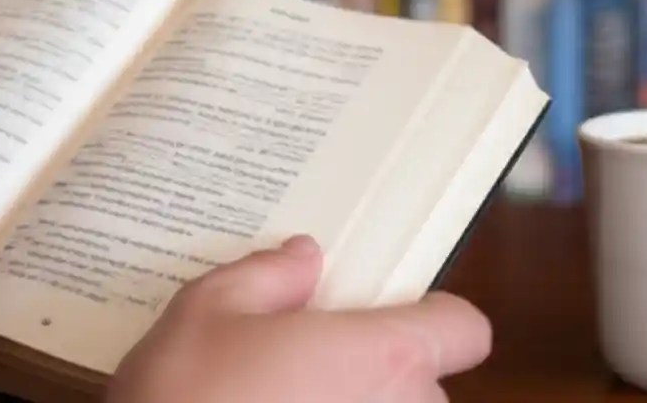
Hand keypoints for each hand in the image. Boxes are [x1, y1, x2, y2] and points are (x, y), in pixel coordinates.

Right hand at [107, 236, 490, 402]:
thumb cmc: (183, 402)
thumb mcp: (205, 313)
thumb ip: (266, 276)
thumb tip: (302, 258)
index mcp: (383, 356)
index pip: (463, 329)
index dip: (434, 320)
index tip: (392, 317)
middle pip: (424, 383)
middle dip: (377, 373)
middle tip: (310, 368)